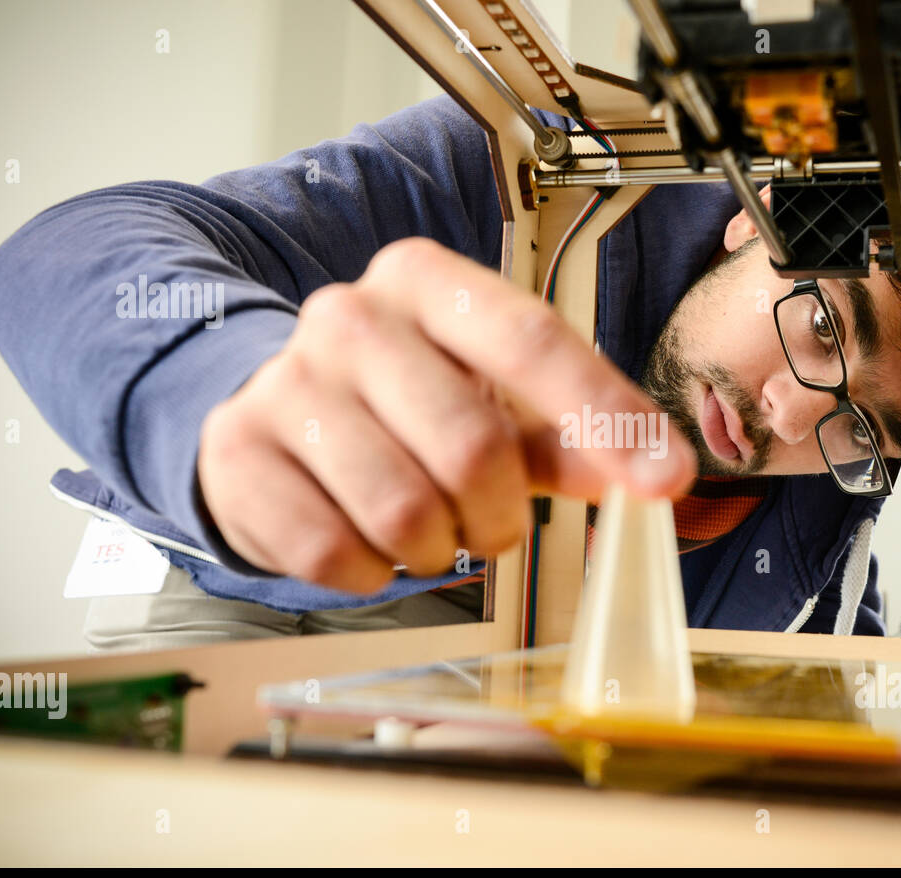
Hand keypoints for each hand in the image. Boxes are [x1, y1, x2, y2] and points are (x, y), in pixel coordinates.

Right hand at [197, 237, 695, 592]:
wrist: (276, 416)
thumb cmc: (405, 405)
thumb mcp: (497, 403)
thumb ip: (575, 434)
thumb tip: (655, 472)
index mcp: (426, 282)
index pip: (531, 339)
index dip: (605, 415)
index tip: (662, 479)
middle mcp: (350, 318)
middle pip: (471, 446)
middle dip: (501, 512)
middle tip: (493, 521)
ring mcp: (285, 385)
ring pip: (403, 512)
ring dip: (438, 546)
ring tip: (428, 527)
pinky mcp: (237, 454)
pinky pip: (333, 552)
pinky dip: (372, 571)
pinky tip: (367, 539)